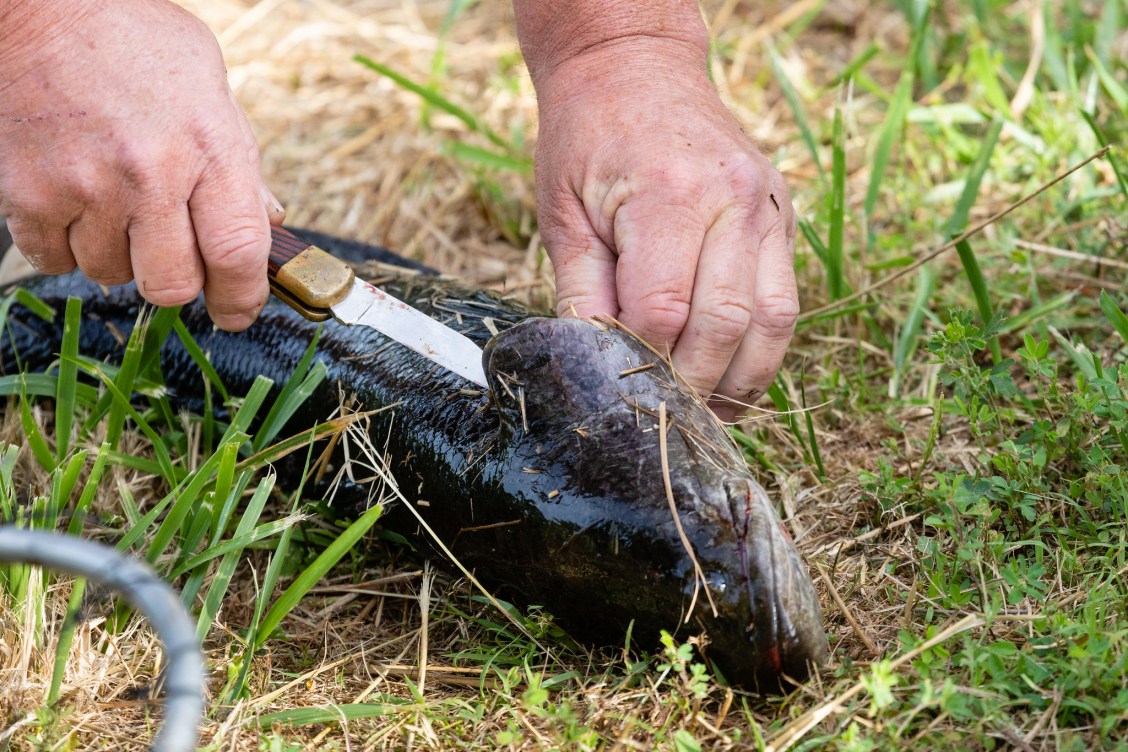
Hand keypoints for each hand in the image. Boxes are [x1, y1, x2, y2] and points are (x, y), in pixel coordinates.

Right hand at [0, 0, 282, 330]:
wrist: (38, 7)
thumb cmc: (132, 42)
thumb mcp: (210, 88)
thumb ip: (238, 162)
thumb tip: (268, 221)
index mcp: (209, 146)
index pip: (239, 253)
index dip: (242, 297)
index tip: (237, 310)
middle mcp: (151, 173)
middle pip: (172, 284)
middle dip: (176, 282)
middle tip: (169, 255)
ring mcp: (86, 186)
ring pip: (110, 273)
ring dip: (117, 255)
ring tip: (113, 204)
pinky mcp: (29, 193)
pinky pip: (53, 260)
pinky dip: (64, 245)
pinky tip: (73, 202)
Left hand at [531, 39, 798, 420]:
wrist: (634, 67)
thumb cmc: (586, 138)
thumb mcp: (564, 213)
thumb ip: (582, 294)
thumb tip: (595, 370)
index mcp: (669, 194)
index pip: (663, 310)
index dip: (641, 362)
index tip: (619, 390)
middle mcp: (733, 201)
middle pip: (722, 325)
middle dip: (690, 384)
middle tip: (660, 418)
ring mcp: (767, 208)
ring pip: (770, 323)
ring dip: (738, 382)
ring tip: (705, 417)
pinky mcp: (781, 218)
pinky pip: (783, 302)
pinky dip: (762, 352)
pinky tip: (731, 380)